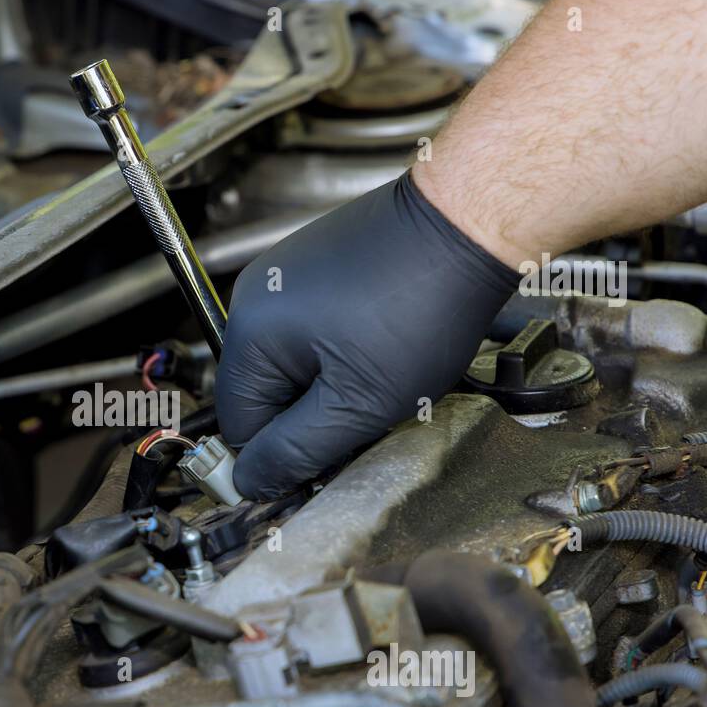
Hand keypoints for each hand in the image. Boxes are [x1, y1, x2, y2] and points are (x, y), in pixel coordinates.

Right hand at [216, 171, 519, 500]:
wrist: (467, 225)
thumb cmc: (420, 304)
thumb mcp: (356, 405)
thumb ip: (295, 452)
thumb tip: (249, 482)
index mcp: (250, 334)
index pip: (238, 426)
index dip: (281, 454)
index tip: (326, 459)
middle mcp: (255, 299)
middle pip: (263, 395)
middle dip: (309, 416)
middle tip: (365, 412)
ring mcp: (284, 277)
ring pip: (290, 367)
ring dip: (329, 386)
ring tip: (381, 371)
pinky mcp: (314, 266)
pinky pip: (310, 334)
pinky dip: (341, 352)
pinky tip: (382, 344)